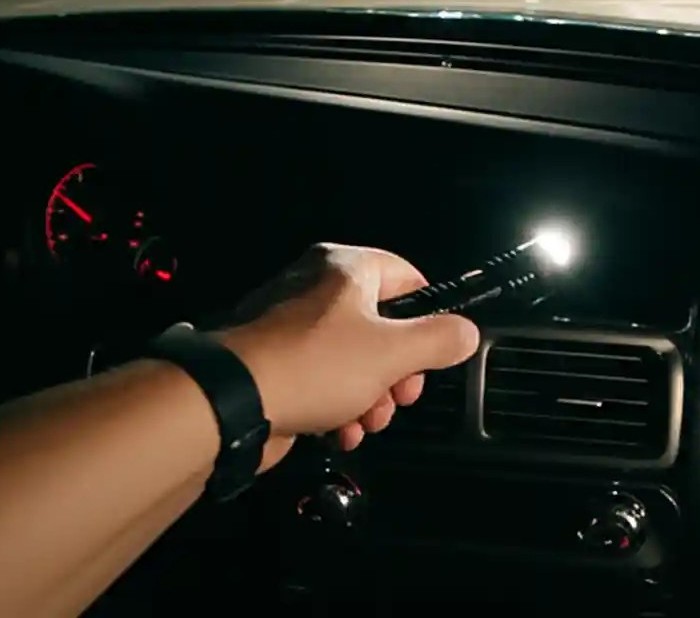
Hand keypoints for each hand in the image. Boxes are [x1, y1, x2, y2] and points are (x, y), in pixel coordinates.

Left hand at [217, 243, 478, 453]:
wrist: (232, 401)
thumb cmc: (317, 365)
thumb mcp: (393, 353)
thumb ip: (439, 341)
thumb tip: (466, 333)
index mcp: (345, 269)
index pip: (406, 277)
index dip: (428, 316)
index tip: (434, 354)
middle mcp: (316, 288)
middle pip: (381, 326)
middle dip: (397, 373)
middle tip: (399, 398)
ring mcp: (291, 327)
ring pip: (352, 360)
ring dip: (370, 397)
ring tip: (366, 422)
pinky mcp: (274, 364)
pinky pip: (321, 380)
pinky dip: (337, 406)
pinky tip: (340, 431)